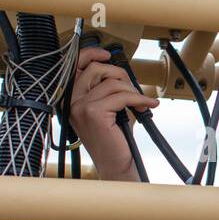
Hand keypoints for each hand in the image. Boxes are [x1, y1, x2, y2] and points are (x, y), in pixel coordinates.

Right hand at [66, 46, 158, 180]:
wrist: (114, 164)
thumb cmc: (111, 138)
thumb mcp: (106, 108)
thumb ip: (104, 89)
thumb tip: (118, 69)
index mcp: (70, 99)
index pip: (75, 67)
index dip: (91, 54)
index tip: (107, 55)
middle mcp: (71, 102)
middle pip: (96, 69)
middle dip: (120, 75)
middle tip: (132, 89)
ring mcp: (80, 107)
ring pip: (112, 83)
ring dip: (132, 90)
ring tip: (140, 102)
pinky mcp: (94, 113)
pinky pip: (122, 96)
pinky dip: (139, 98)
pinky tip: (148, 105)